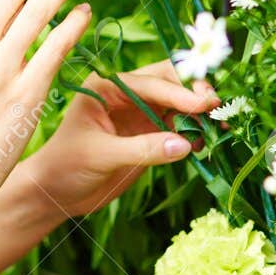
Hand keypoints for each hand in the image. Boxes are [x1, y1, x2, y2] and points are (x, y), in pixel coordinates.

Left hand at [18, 61, 218, 219]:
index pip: (151, 82)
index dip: (179, 92)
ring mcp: (141, 114)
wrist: (57, 193)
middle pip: (171, 81)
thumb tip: (185, 144)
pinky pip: (181, 127)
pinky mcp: (152, 135)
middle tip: (215, 107)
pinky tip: (204, 143)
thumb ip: (142, 149)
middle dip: (195, 91)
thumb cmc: (66, 166)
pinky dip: (196, 132)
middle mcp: (127, 94)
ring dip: (200, 113)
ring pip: (180, 104)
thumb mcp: (100, 155)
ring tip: (218, 126)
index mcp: (107, 86)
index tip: (203, 104)